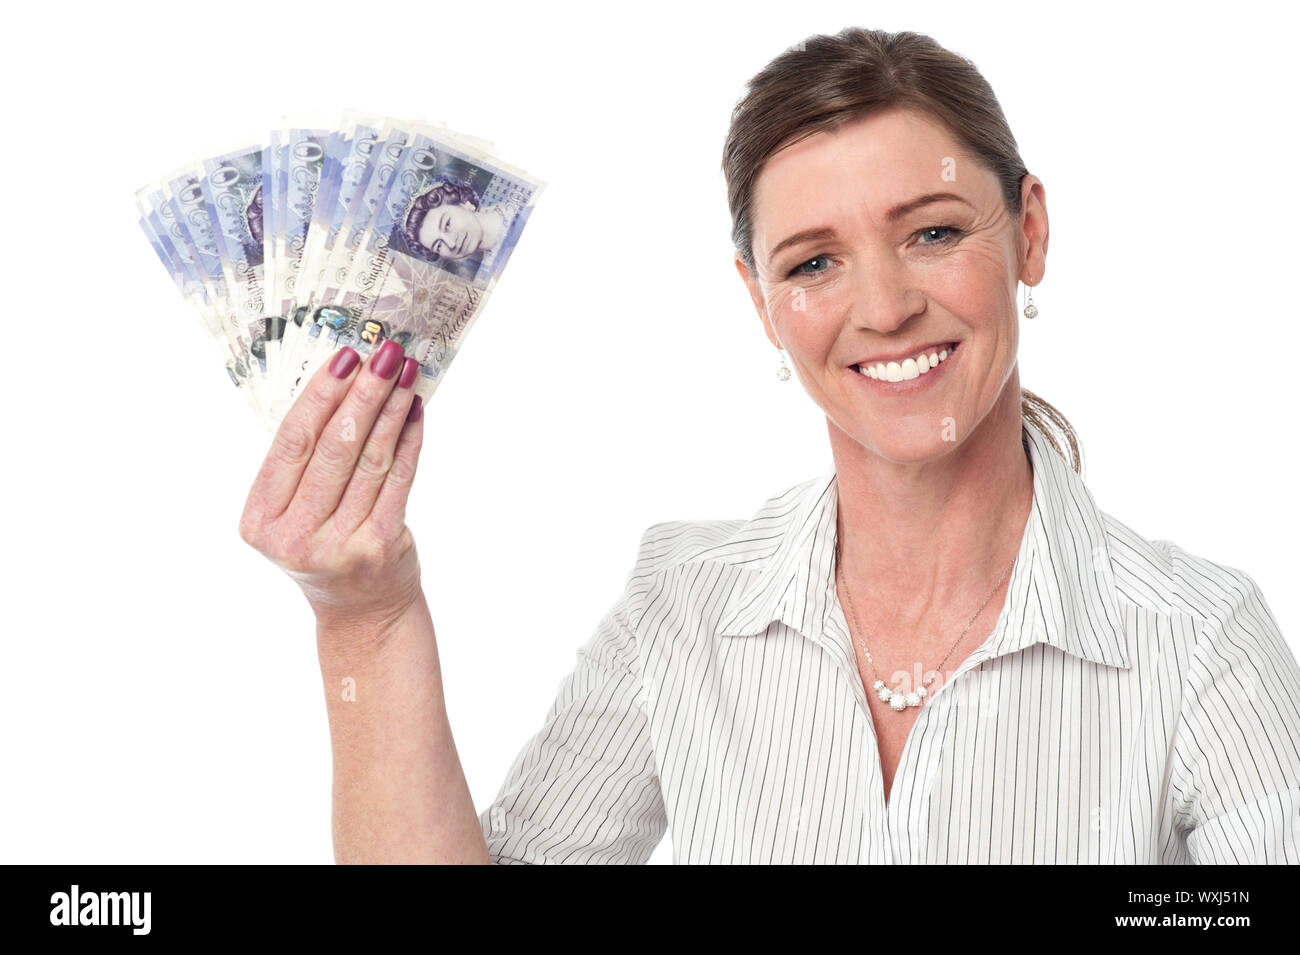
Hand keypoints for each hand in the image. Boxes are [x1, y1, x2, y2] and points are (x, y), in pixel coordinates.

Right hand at [239, 341, 426, 646]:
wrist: (361, 613)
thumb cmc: (325, 546)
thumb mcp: (295, 512)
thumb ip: (305, 462)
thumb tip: (345, 381)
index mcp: (261, 520)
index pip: (291, 443)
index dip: (320, 395)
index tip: (344, 357)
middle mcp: (294, 536)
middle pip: (333, 447)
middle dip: (362, 393)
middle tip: (383, 353)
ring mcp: (338, 544)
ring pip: (370, 459)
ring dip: (390, 408)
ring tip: (405, 372)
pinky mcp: (380, 546)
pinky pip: (398, 480)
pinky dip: (408, 439)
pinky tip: (415, 410)